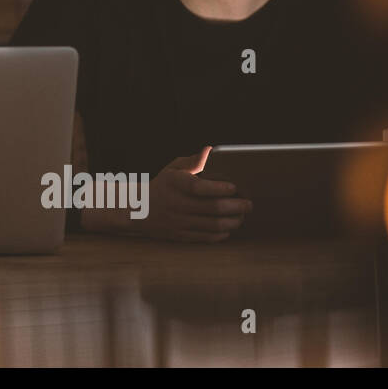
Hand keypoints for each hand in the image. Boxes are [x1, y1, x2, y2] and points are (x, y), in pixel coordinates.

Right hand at [132, 146, 251, 242]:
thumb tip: (209, 151)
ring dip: (232, 222)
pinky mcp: (181, 235)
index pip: (199, 188)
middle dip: (236, 207)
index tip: (234, 187)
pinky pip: (206, 237)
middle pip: (212, 208)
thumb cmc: (163, 186)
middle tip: (249, 204)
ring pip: (212, 225)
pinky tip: (229, 228)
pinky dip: (221, 234)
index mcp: (175, 184)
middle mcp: (177, 204)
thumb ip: (193, 162)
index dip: (219, 188)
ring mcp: (179, 221)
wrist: (138, 210)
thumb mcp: (173, 169)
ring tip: (241, 217)